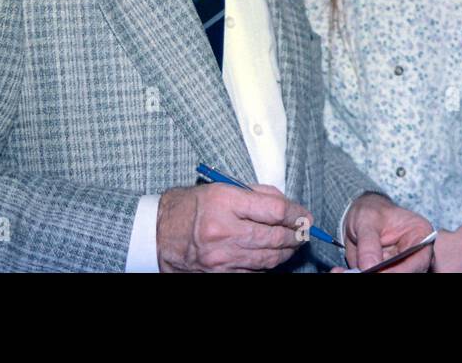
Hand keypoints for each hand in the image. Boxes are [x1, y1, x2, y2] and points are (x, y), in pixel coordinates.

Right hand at [156, 182, 310, 272]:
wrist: (156, 235)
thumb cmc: (189, 208)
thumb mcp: (221, 188)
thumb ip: (257, 194)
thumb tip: (287, 206)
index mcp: (225, 203)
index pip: (275, 211)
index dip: (297, 213)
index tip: (304, 214)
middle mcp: (224, 232)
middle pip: (276, 238)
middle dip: (296, 234)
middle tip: (305, 230)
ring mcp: (221, 258)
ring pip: (269, 259)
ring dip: (286, 251)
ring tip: (292, 243)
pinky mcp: (220, 274)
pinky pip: (254, 271)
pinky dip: (267, 264)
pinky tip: (271, 255)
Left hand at [335, 193, 433, 272]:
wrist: (359, 217)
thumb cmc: (370, 211)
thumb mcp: (367, 220)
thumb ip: (369, 243)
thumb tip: (370, 267)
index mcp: (421, 236)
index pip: (417, 260)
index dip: (399, 270)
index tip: (376, 272)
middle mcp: (414, 255)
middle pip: (404, 273)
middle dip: (380, 274)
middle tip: (358, 272)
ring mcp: (399, 267)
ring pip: (388, 276)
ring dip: (365, 275)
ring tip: (341, 272)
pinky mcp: (384, 273)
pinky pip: (373, 276)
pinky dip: (355, 275)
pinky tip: (340, 272)